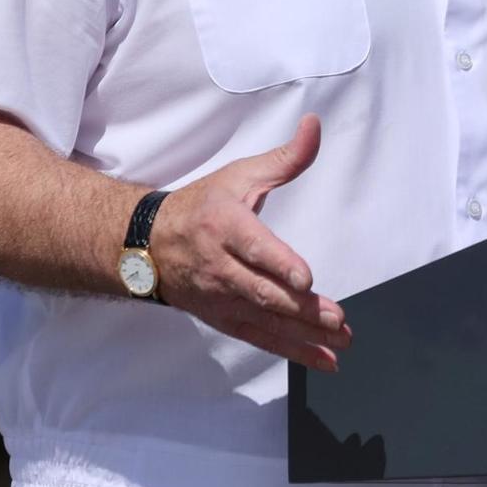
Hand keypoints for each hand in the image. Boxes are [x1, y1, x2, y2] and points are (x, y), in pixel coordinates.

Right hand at [148, 114, 351, 371]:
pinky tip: (326, 360)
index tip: (305, 278)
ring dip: (304, 335)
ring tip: (341, 341)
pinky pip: (260, 339)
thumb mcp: (239, 175)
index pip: (253, 248)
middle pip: (263, 292)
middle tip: (338, 319)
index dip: (279, 264)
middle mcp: (220, 266)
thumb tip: (315, 125)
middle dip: (301, 309)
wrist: (145, 245)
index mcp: (223, 225)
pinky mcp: (223, 319)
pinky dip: (293, 352)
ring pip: (265, 321)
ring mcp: (220, 298)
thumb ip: (284, 158)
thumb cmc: (202, 205)